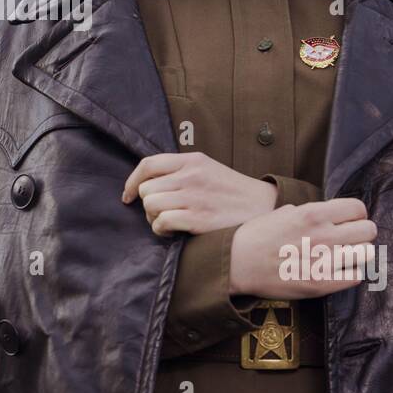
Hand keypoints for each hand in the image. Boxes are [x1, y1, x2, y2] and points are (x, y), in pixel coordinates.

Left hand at [121, 151, 279, 235]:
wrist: (264, 207)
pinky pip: (161, 223)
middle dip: (147, 204)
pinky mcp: (198, 219)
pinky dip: (161, 230)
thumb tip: (149, 182)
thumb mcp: (208, 169)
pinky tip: (171, 231)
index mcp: (192, 160)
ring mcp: (194, 197)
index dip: (131, 181)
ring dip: (153, 218)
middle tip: (159, 213)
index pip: (148, 164)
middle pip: (146, 189)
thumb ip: (181, 171)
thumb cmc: (232, 192)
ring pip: (150, 205)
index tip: (127, 196)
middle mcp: (190, 176)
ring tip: (167, 222)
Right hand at [229, 197, 375, 297]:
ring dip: (358, 253)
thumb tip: (327, 214)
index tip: (350, 220)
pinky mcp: (321, 284)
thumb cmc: (257, 236)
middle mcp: (323, 235)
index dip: (356, 214)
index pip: (358, 208)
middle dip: (362, 232)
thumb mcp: (283, 212)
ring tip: (346, 255)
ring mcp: (324, 261)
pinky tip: (338, 271)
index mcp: (313, 213)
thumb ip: (309, 211)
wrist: (237, 263)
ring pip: (367, 253)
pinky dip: (350, 273)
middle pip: (368, 230)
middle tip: (351, 238)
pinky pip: (355, 276)